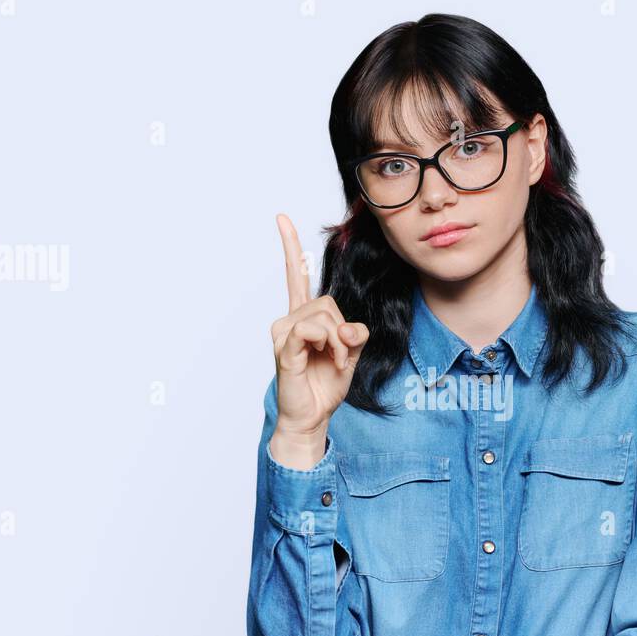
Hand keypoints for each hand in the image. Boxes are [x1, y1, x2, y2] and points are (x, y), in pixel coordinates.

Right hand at [269, 214, 369, 467]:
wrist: (311, 417)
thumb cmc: (325, 386)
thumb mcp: (352, 354)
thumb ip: (355, 333)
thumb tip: (349, 325)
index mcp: (303, 319)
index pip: (297, 276)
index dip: (292, 247)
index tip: (282, 218)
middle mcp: (288, 321)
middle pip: (327, 301)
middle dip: (343, 329)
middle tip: (343, 355)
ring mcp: (283, 334)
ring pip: (322, 315)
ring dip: (339, 341)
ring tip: (336, 362)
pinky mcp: (283, 348)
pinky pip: (309, 330)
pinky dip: (329, 345)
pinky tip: (329, 360)